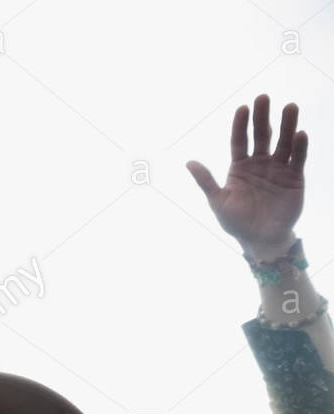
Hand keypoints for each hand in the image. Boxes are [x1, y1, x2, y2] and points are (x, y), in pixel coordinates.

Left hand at [187, 94, 305, 258]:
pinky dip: (300, 147)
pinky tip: (300, 134)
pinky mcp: (295, 177)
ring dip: (287, 125)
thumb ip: (206, 181)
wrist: (260, 240)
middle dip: (263, 117)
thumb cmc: (236, 222)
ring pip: (283, 142)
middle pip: (262, 136)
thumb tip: (188, 162)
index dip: (241, 125)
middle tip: (263, 97)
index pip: (239, 141)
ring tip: (289, 107)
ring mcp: (279, 169)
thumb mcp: (218, 201)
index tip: (242, 108)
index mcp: (239, 167)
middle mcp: (260, 164)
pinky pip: (298, 159)